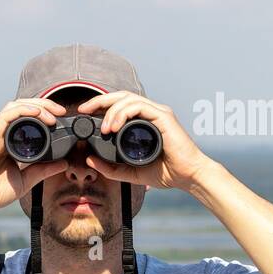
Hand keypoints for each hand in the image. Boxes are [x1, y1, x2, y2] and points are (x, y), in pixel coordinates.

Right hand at [0, 98, 68, 213]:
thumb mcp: (25, 180)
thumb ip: (43, 171)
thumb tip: (63, 163)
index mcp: (11, 142)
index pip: (28, 118)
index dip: (46, 113)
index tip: (62, 119)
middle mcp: (3, 134)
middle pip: (23, 107)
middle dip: (44, 104)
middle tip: (61, 110)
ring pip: (16, 106)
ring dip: (36, 106)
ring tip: (52, 113)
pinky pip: (7, 116)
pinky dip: (23, 110)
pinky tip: (37, 112)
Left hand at [76, 91, 214, 191]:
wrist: (188, 177)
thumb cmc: (167, 172)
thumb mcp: (131, 172)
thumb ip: (111, 168)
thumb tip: (89, 159)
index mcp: (144, 121)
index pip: (119, 105)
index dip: (100, 105)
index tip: (84, 114)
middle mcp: (151, 112)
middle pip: (121, 96)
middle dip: (99, 100)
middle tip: (84, 110)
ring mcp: (158, 112)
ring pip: (128, 98)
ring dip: (111, 110)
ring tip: (103, 128)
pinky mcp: (164, 116)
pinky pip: (139, 106)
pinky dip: (123, 113)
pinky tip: (114, 126)